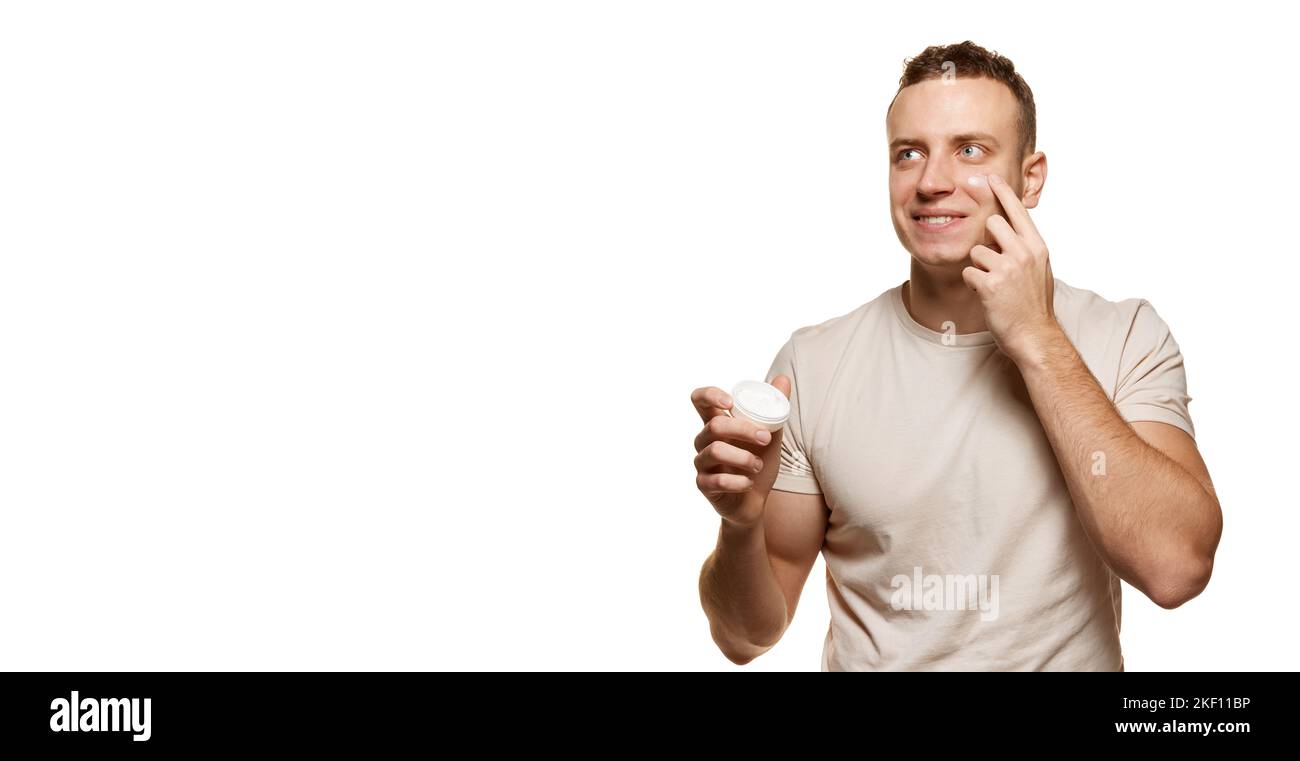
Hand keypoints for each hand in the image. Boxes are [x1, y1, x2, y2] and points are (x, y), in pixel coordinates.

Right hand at [690, 376, 790, 527]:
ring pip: (715, 451)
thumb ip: (775, 409)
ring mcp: (702, 463)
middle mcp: (704, 441)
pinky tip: (749, 483)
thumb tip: (784, 378)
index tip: (731, 402)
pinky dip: (739, 481)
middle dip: (744, 429)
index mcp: (717, 424)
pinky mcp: (704, 485)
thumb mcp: (770, 435)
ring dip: (743, 457)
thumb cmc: (757, 464)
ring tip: (758, 465)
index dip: (710, 395)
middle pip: (714, 425)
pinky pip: (717, 480)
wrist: (755, 503)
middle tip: (765, 439)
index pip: (699, 399)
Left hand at [962, 173, 1060, 363]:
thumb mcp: (1039, 269)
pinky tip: (987, 296)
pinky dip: (972, 284)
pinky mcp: (991, 284)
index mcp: (1038, 246)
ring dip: (979, 268)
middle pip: (992, 223)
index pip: (1017, 211)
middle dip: (986, 240)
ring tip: (994, 286)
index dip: (1003, 192)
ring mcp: (1008, 267)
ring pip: (976, 251)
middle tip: (995, 264)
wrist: (1035, 335)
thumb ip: (1025, 248)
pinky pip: (968, 272)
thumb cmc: (1033, 304)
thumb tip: (1006, 232)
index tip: (990, 177)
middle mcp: (1025, 252)